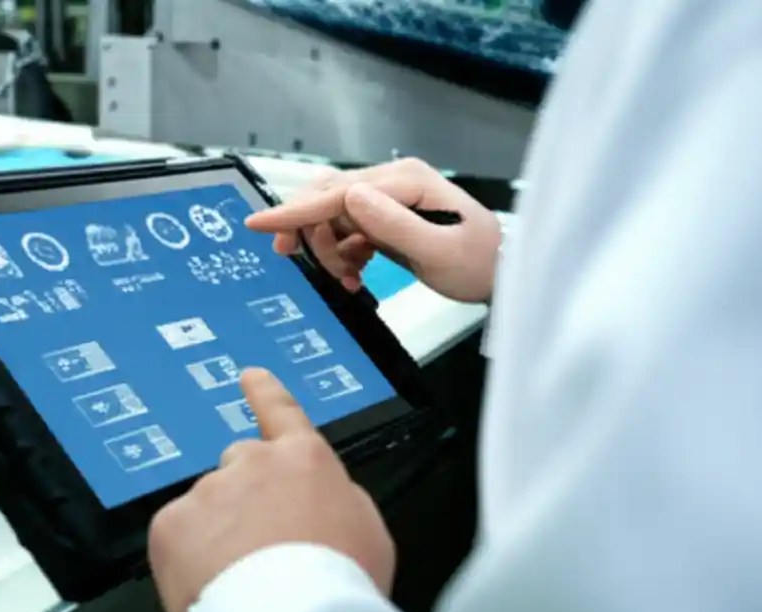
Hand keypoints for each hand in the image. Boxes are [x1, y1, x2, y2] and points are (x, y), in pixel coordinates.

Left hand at [147, 368, 395, 611]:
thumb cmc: (339, 584)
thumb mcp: (366, 531)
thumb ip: (335, 500)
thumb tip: (316, 501)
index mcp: (304, 461)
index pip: (282, 413)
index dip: (265, 393)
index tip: (250, 376)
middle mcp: (253, 464)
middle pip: (239, 471)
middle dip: (244, 502)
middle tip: (260, 552)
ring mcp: (208, 491)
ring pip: (207, 511)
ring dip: (217, 539)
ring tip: (244, 584)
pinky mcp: (172, 524)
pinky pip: (177, 540)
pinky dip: (189, 563)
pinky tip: (213, 587)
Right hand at [245, 158, 501, 302]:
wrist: (504, 275)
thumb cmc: (480, 265)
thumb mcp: (441, 252)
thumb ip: (396, 226)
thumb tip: (350, 198)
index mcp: (406, 182)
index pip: (338, 193)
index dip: (296, 210)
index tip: (257, 224)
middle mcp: (394, 181)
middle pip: (328, 197)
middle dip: (308, 232)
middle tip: (292, 261)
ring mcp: (390, 197)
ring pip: (333, 216)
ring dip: (328, 249)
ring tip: (347, 279)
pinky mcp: (388, 216)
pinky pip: (347, 229)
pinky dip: (342, 253)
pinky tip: (355, 274)